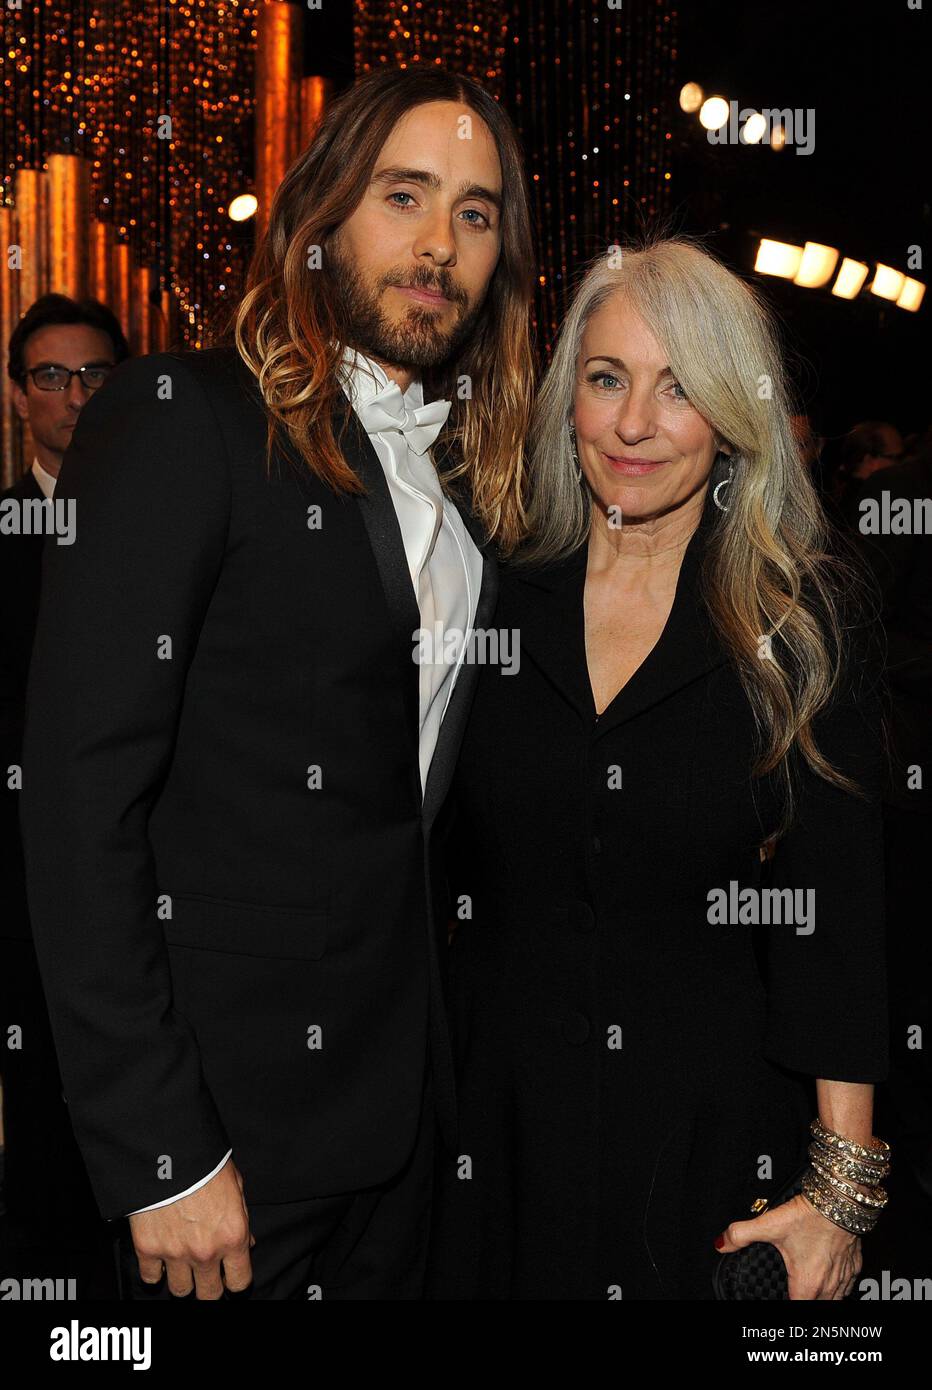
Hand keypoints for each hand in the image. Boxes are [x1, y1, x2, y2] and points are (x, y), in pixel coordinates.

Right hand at [129, 1159, 254, 1299]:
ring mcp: (175, 1253)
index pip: (239, 1282)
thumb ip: (242, 1218)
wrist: (168, 1150)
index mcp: (232, 1236)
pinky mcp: (148, 1249)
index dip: (235, 1280)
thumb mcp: (236, 1185)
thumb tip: (248, 1242)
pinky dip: (154, 1271)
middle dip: (209, 1287)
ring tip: (183, 1266)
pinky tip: (159, 1259)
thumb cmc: (206, 1163)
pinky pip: (150, 1277)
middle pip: (210, 1295)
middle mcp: (206, 1251)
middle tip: (206, 1274)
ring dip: (183, 1281)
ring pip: (180, 1291)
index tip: (229, 1275)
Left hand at [715, 1193, 861, 1299]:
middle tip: (794, 1294)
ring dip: (824, 1299)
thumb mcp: (769, 1224)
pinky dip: (839, 1285)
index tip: (780, 1298)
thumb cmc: (810, 1216)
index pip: (796, 1309)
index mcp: (806, 1283)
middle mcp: (828, 1285)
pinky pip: (848, 1285)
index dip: (786, 1306)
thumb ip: (741, 1234)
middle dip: (805, 1303)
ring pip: (836, 1300)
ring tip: (811, 1293)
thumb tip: (723, 1243)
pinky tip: (831, 1278)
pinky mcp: (855, 1264)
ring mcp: (844, 1276)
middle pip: (818, 1307)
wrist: (841, 1200)